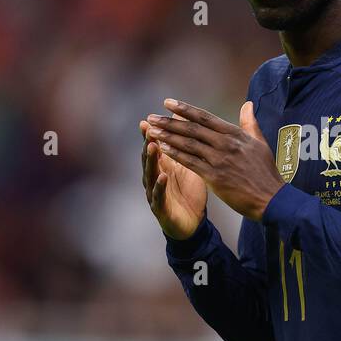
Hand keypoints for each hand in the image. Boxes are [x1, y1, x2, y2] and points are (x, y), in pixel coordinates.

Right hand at [140, 118, 207, 239]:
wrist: (192, 223)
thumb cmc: (189, 191)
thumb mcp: (189, 166)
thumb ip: (187, 147)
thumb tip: (190, 123)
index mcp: (164, 165)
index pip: (156, 145)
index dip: (153, 132)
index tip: (152, 116)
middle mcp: (156, 176)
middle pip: (150, 156)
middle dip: (148, 141)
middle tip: (148, 127)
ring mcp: (156, 192)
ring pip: (150, 173)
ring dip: (151, 160)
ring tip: (152, 146)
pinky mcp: (161, 208)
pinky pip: (158, 196)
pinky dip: (159, 186)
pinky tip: (162, 177)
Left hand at [145, 99, 283, 221]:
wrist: (271, 198)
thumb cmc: (266, 172)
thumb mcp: (260, 143)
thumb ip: (250, 123)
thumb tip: (248, 104)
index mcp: (235, 135)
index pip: (205, 118)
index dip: (185, 109)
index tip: (168, 102)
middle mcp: (226, 144)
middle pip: (192, 129)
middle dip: (169, 122)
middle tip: (151, 116)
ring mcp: (220, 160)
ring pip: (188, 144)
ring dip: (167, 136)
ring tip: (151, 130)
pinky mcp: (215, 177)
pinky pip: (190, 163)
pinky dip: (175, 154)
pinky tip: (162, 148)